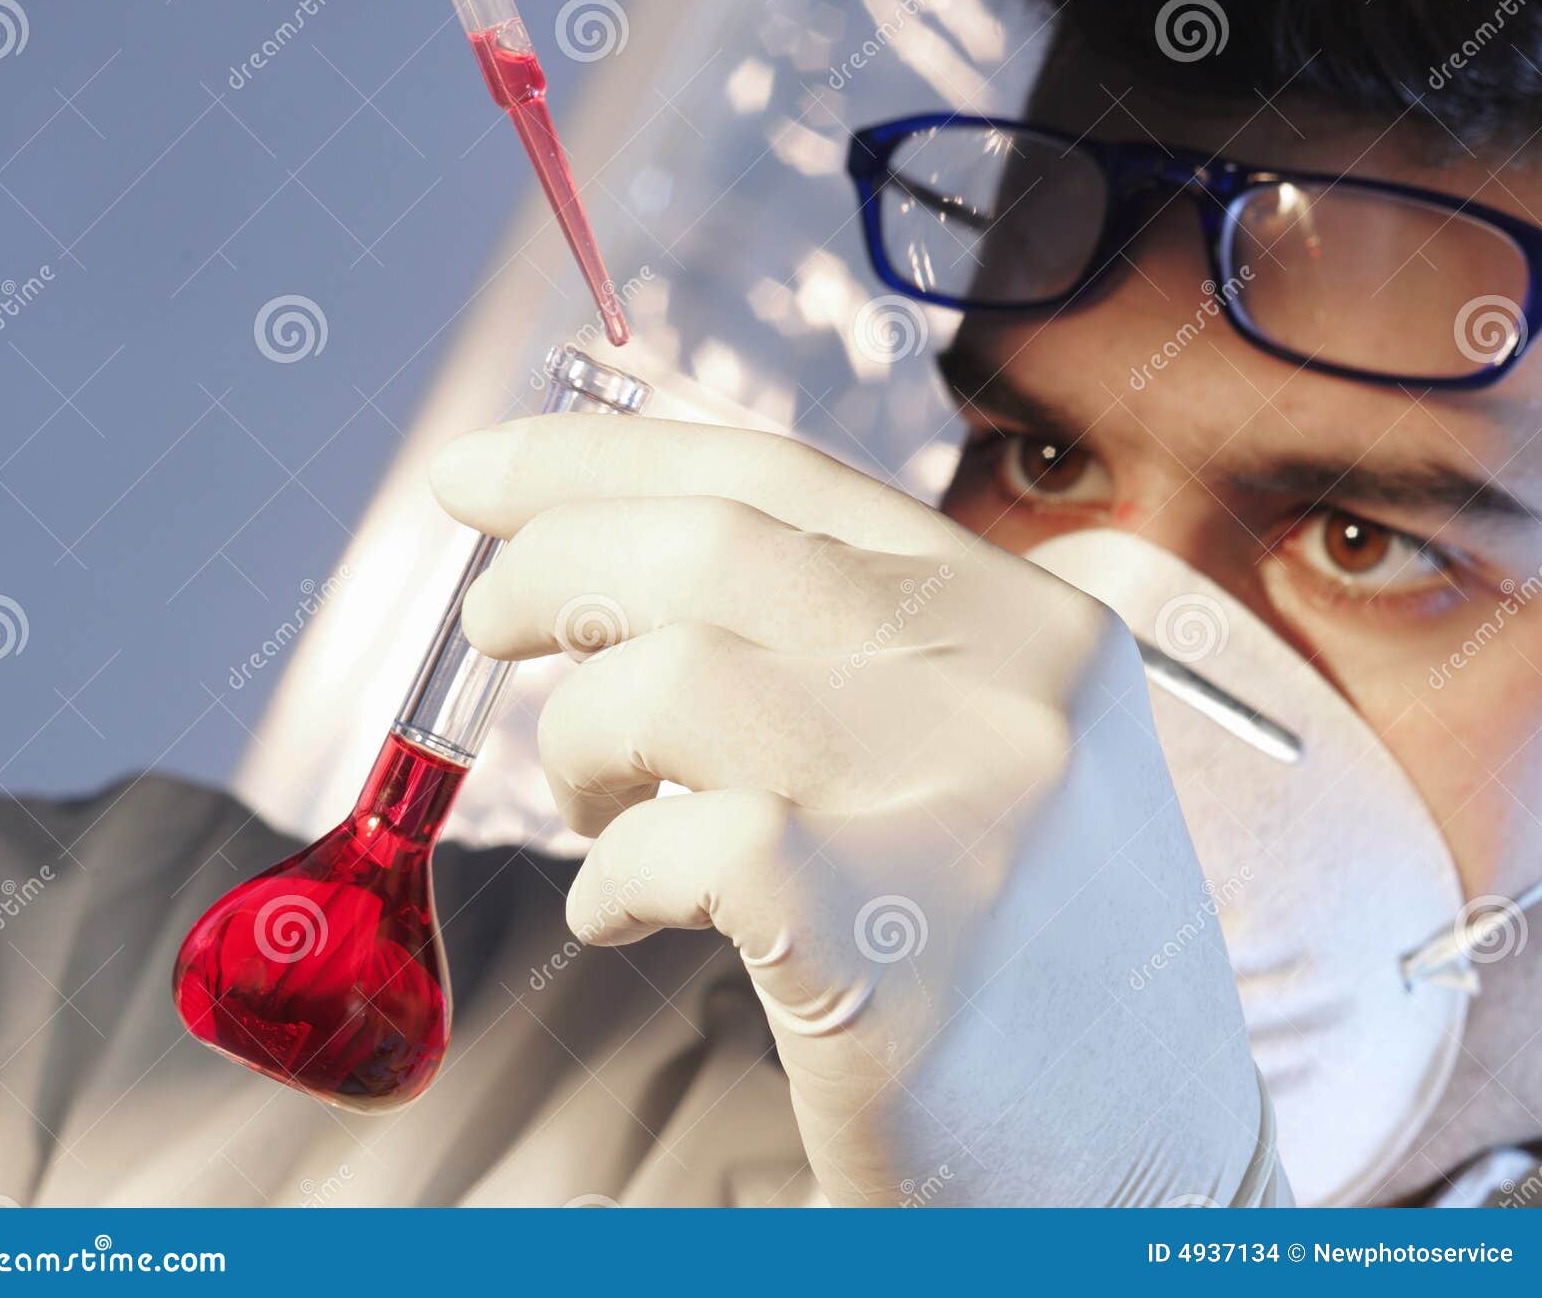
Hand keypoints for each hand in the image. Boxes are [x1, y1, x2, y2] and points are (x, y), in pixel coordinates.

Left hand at [432, 415, 1283, 1206]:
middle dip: (550, 569)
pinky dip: (615, 871)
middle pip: (707, 545)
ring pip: (671, 677)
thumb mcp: (978, 738)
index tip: (479, 476)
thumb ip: (842, 640)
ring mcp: (959, 805)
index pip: (775, 473)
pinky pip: (681, 845)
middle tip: (492, 625)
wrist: (1143, 1162)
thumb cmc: (1018, 935)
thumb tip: (611, 550)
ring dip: (580, 737)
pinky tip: (625, 910)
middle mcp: (1008, 681)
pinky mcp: (893, 947)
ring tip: (596, 805)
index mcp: (1022, 613)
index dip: (599, 460)